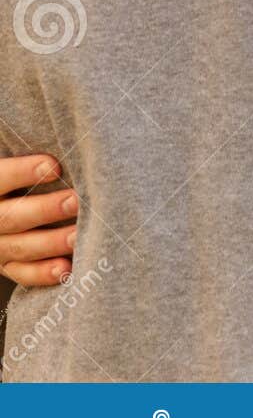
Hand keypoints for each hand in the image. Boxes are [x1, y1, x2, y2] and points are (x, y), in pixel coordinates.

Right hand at [0, 154, 77, 286]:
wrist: (9, 208)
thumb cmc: (29, 180)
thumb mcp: (19, 165)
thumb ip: (38, 158)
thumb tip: (73, 144)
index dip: (23, 172)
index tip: (56, 166)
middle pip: (10, 216)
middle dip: (45, 210)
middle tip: (77, 201)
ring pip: (20, 247)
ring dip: (51, 243)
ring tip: (79, 236)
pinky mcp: (8, 266)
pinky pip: (23, 273)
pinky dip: (44, 274)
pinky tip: (67, 269)